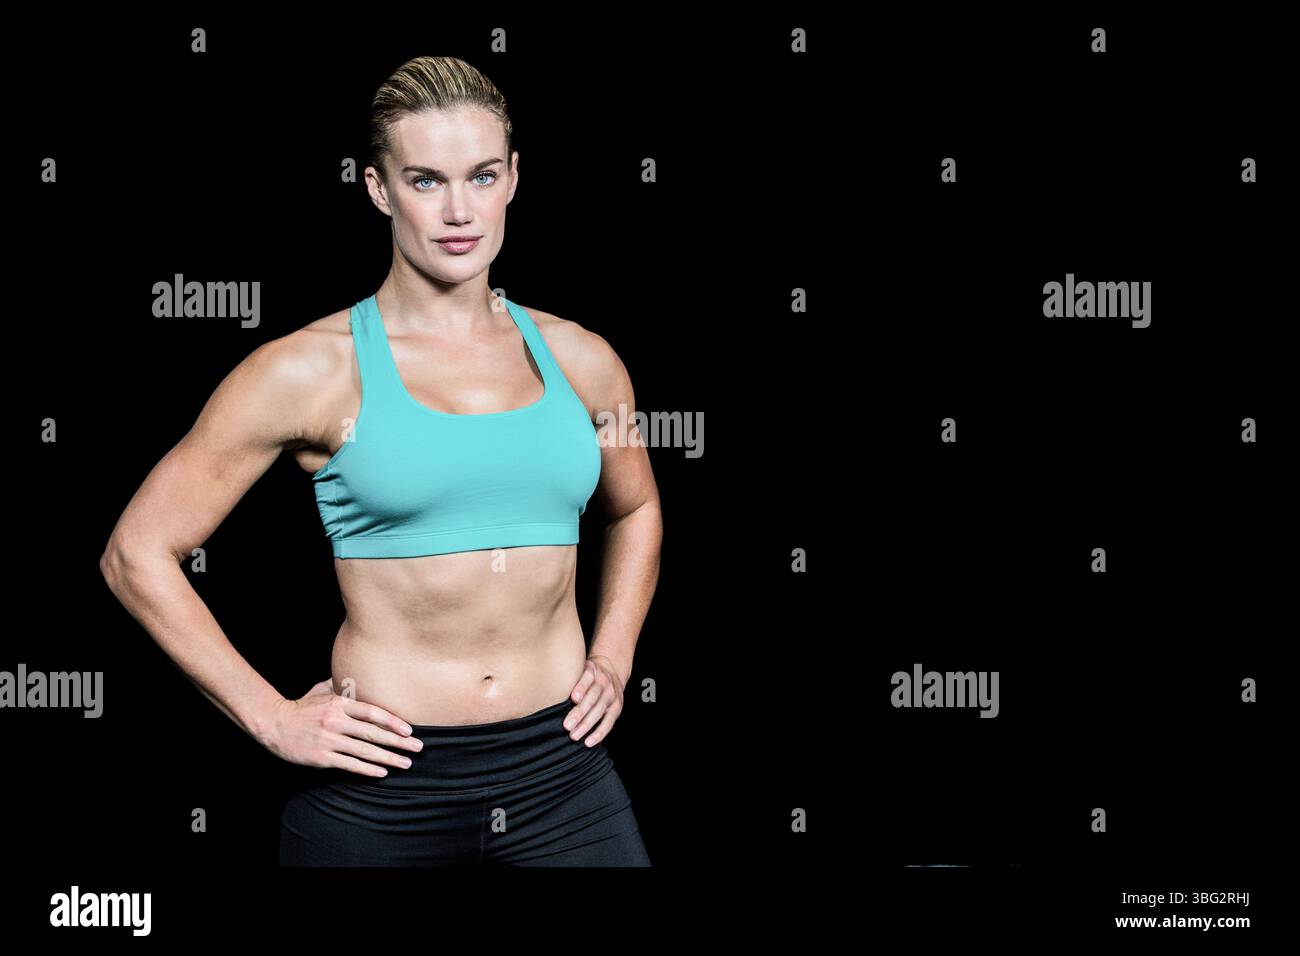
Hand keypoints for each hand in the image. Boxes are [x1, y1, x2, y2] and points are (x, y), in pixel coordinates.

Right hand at [258, 678, 422, 776]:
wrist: (274, 725)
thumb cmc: (301, 707)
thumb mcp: (321, 691)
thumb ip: (342, 685)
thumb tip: (360, 675)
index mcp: (339, 704)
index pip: (373, 712)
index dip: (393, 721)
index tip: (409, 730)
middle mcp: (336, 721)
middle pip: (374, 733)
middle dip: (399, 742)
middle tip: (418, 748)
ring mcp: (329, 740)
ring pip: (365, 751)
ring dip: (388, 759)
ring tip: (405, 764)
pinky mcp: (321, 757)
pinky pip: (349, 764)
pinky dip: (366, 769)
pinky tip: (381, 772)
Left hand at [563, 655, 624, 747]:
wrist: (612, 670)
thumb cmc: (587, 675)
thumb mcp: (579, 668)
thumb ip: (569, 678)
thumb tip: (548, 693)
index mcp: (593, 670)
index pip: (588, 677)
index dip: (581, 688)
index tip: (573, 698)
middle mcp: (604, 682)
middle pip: (592, 698)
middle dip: (580, 712)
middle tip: (567, 725)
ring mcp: (611, 695)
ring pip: (599, 711)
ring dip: (586, 725)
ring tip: (574, 735)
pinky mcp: (616, 708)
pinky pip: (608, 723)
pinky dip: (599, 734)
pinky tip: (588, 742)